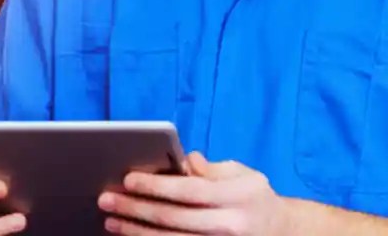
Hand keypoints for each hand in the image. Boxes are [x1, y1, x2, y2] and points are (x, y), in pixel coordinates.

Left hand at [97, 152, 290, 235]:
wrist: (280, 232)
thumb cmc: (253, 197)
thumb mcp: (242, 175)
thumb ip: (212, 168)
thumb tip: (186, 160)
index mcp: (238, 197)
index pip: (190, 190)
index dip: (157, 186)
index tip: (128, 179)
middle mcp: (231, 225)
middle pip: (175, 219)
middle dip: (136, 209)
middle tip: (107, 200)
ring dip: (137, 232)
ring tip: (112, 222)